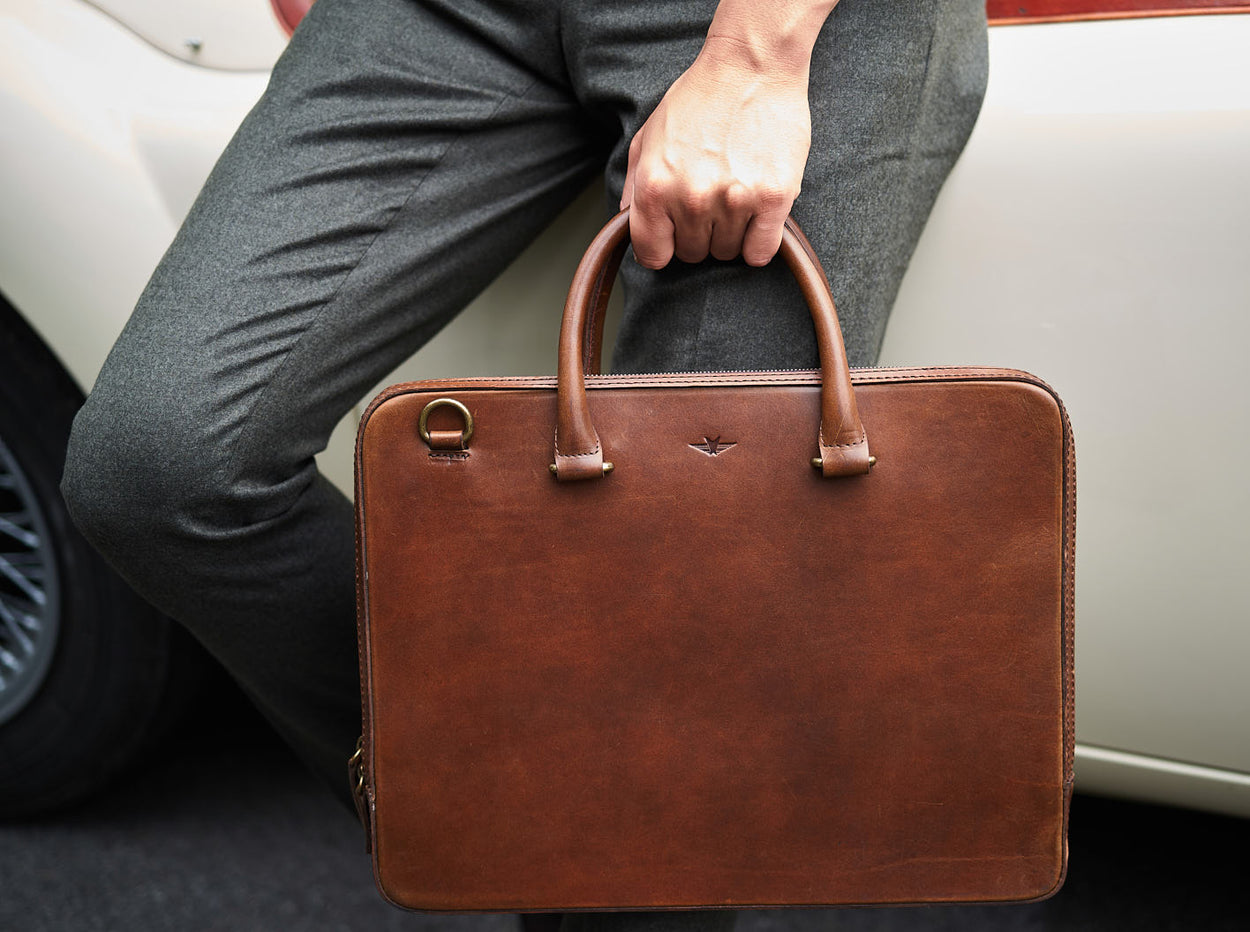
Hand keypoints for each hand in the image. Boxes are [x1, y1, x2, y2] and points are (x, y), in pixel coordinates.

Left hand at [620, 35, 812, 269]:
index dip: (664, 248)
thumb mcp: (650, 136)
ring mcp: (734, 200)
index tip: (674, 237)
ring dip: (730, 234)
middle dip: (698, 234)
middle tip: (709, 200)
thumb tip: (626, 223)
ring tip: (733, 195)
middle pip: (693, 254)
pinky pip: (761, 252)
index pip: (653, 255)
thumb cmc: (698, 98)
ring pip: (727, 253)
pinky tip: (757, 217)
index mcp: (655, 186)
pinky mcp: (773, 198)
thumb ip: (634, 184)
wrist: (751, 65)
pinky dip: (759, 242)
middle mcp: (691, 198)